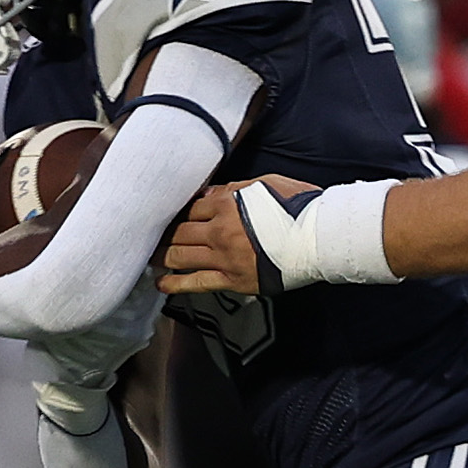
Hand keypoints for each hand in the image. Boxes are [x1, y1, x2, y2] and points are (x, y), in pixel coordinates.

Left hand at [159, 175, 316, 297]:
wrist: (319, 238)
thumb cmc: (298, 206)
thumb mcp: (265, 184)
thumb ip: (233, 189)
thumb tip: (210, 194)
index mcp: (226, 204)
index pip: (190, 207)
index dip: (177, 210)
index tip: (167, 214)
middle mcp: (219, 230)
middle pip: (179, 231)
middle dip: (162, 233)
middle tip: (149, 235)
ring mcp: (224, 257)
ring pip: (180, 255)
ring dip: (160, 255)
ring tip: (148, 255)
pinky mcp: (232, 280)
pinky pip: (196, 283)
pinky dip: (175, 284)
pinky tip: (161, 283)